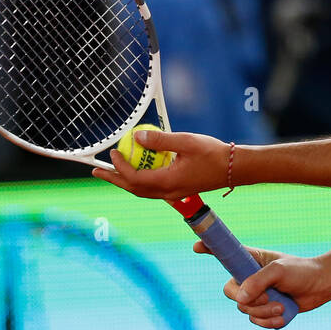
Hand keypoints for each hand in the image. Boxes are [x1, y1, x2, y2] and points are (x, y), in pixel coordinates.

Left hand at [94, 129, 231, 199]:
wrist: (234, 168)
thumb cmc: (213, 153)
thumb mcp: (186, 141)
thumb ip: (161, 140)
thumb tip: (137, 136)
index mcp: (168, 182)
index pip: (135, 178)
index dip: (120, 167)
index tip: (113, 153)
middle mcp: (168, 192)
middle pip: (134, 189)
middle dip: (114, 180)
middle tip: (96, 171)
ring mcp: (174, 193)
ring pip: (142, 191)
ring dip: (125, 181)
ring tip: (112, 172)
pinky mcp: (179, 190)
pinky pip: (153, 188)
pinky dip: (140, 180)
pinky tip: (138, 170)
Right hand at [194, 241, 330, 327]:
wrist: (321, 287)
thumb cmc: (301, 271)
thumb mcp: (279, 271)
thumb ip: (258, 282)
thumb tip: (240, 299)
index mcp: (250, 259)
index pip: (225, 253)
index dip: (209, 249)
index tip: (197, 246)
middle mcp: (249, 277)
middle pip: (230, 292)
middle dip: (249, 301)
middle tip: (268, 298)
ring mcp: (256, 295)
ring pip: (245, 311)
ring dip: (264, 313)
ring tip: (282, 306)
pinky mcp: (265, 311)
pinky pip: (256, 322)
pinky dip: (269, 323)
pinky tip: (282, 316)